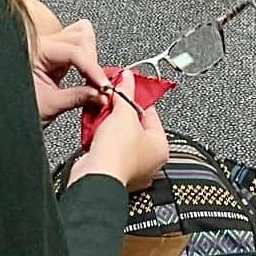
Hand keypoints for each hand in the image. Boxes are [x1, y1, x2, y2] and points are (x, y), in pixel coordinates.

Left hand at [25, 7, 110, 123]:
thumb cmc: (11, 111)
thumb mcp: (49, 106)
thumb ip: (79, 97)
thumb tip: (102, 94)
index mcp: (36, 50)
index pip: (75, 50)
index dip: (93, 69)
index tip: (104, 85)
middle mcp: (40, 43)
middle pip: (80, 36)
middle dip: (93, 60)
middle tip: (100, 85)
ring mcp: (46, 48)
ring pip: (80, 37)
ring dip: (90, 56)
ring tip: (94, 79)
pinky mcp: (51, 57)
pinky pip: (74, 48)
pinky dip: (85, 60)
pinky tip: (87, 76)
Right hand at [69, 71, 169, 191]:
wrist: (94, 177)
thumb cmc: (117, 155)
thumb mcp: (124, 114)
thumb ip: (126, 93)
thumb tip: (128, 78)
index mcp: (161, 147)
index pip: (152, 114)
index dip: (137, 99)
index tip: (127, 88)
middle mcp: (149, 161)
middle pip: (136, 126)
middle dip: (121, 112)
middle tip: (113, 100)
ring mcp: (131, 167)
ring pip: (121, 137)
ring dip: (110, 124)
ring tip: (103, 113)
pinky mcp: (113, 171)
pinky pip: (109, 148)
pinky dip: (101, 138)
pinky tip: (95, 129)